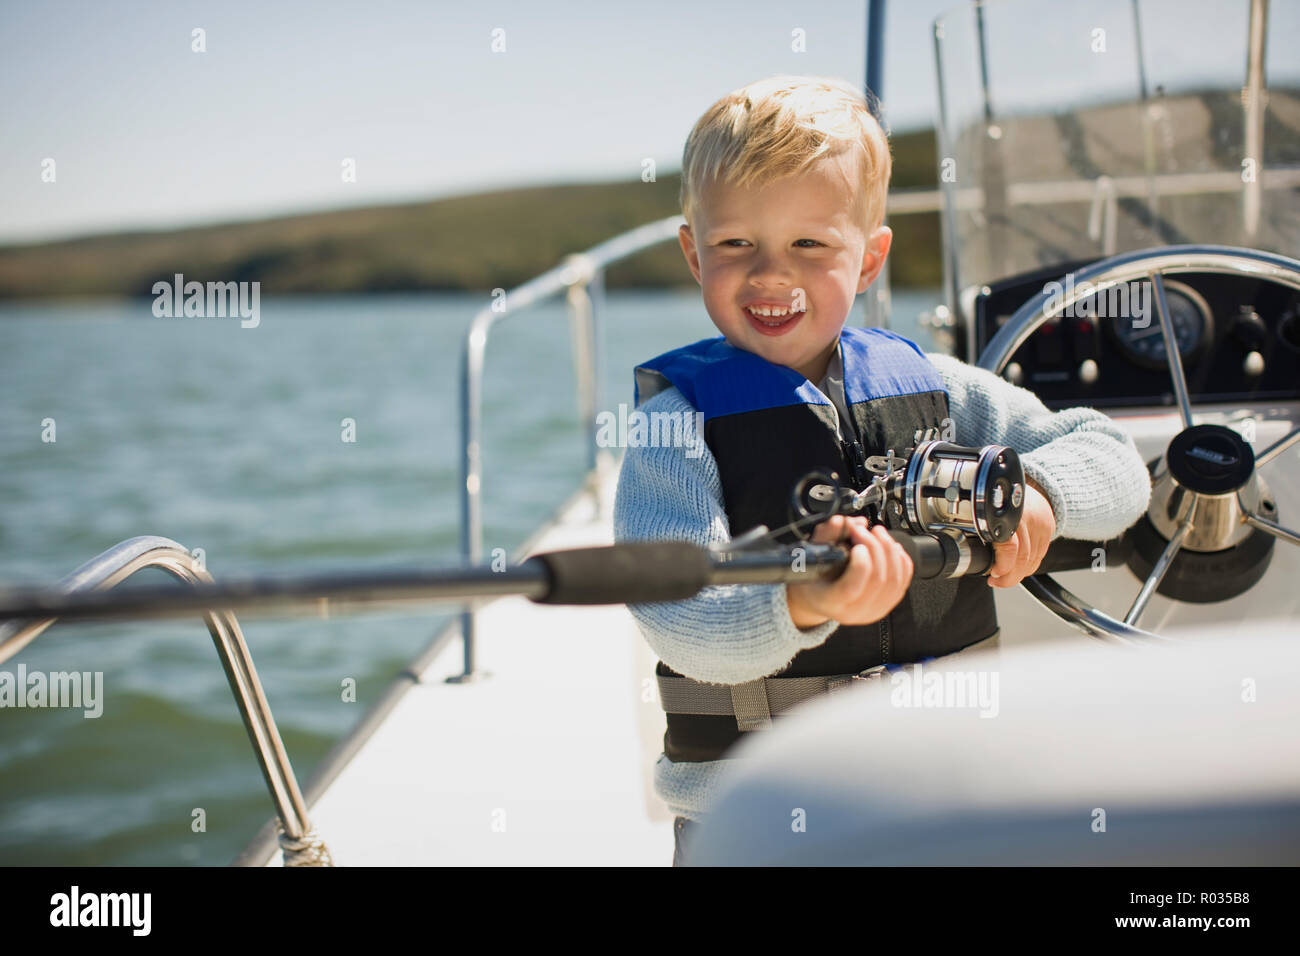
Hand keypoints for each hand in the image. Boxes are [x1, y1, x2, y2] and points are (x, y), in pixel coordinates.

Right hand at [787, 514, 913, 627]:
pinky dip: (900, 559)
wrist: (819, 597)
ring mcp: (873, 609)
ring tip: (877, 533)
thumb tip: (843, 521)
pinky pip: (903, 580)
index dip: (860, 564)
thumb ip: (825, 535)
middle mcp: (854, 610)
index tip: (856, 544)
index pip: (851, 588)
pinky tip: (890, 546)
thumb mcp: (810, 557)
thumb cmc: (812, 579)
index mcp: (831, 601)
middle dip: (874, 546)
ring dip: (889, 549)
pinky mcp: (887, 604)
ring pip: (894, 579)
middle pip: (877, 579)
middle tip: (863, 530)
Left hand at [987, 480, 1055, 587]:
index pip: (1010, 548)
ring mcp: (1041, 523)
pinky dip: (1029, 565)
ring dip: (1019, 573)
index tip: (993, 575)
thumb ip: (980, 528)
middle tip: (997, 581)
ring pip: (1033, 560)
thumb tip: (966, 552)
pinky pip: (1040, 555)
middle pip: (1023, 558)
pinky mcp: (1049, 528)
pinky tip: (1019, 567)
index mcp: (1008, 513)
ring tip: (1005, 576)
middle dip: (1010, 577)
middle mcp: (1028, 517)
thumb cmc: (1000, 495)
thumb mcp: (986, 508)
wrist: (1025, 479)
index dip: (1002, 567)